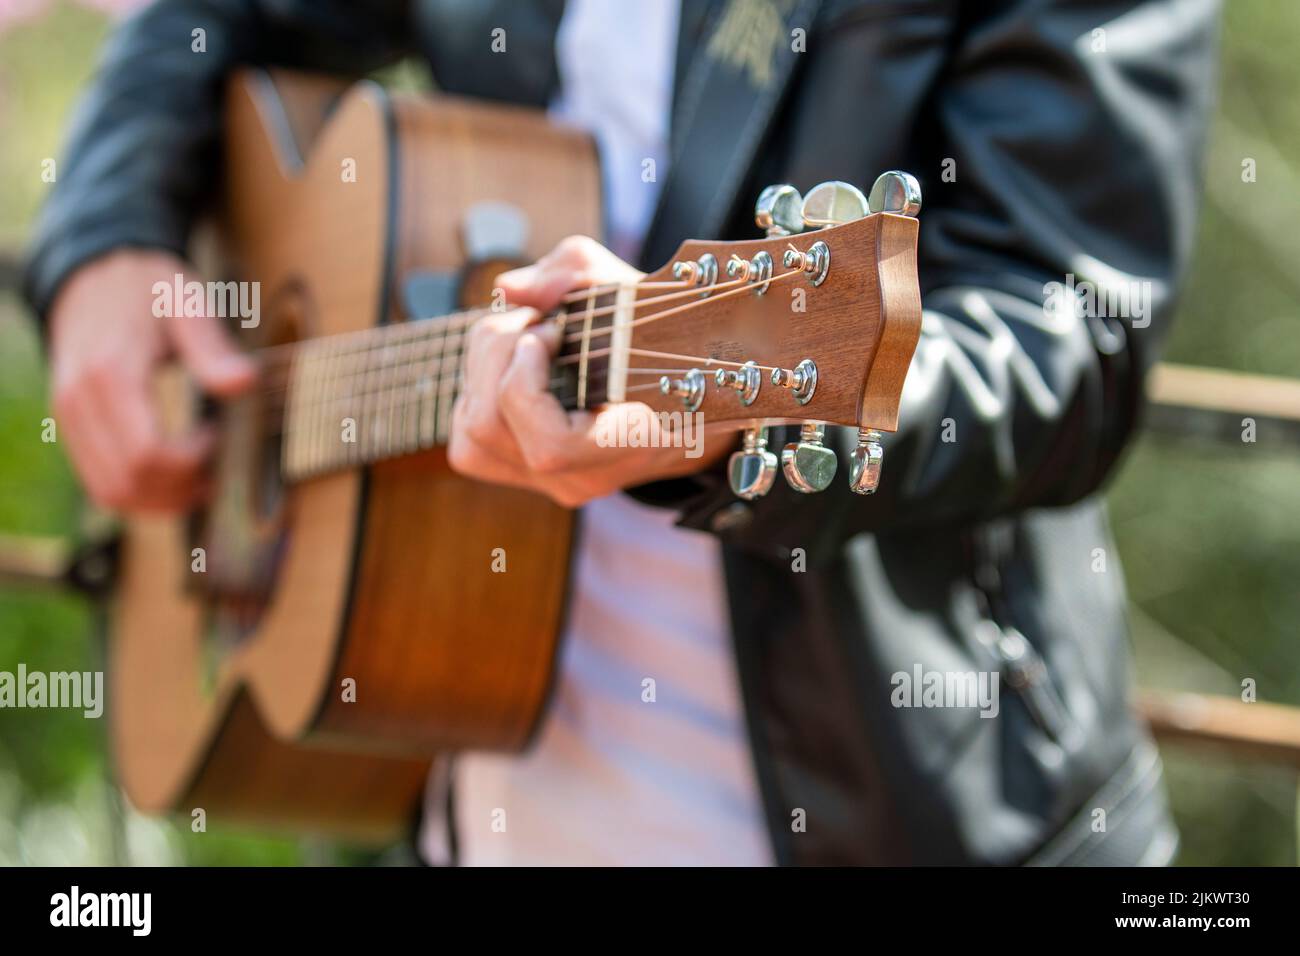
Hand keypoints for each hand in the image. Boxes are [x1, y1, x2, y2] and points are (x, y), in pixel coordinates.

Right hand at [48, 250, 256, 511]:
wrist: (94, 277)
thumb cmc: (148, 289)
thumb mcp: (187, 304)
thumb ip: (213, 347)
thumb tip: (246, 384)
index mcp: (110, 373)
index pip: (147, 452)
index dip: (192, 461)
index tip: (219, 435)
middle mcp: (78, 402)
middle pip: (130, 481)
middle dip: (182, 487)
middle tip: (219, 465)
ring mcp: (69, 419)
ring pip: (111, 493)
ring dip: (162, 500)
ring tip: (202, 477)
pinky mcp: (72, 430)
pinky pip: (100, 484)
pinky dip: (140, 494)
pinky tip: (176, 476)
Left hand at [447, 235, 728, 507]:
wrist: (680, 396)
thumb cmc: (658, 339)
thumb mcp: (632, 289)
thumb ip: (573, 273)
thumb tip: (508, 289)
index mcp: (631, 446)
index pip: (550, 447)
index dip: (524, 385)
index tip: (548, 332)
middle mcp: (584, 478)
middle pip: (489, 427)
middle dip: (496, 352)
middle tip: (536, 319)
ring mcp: (552, 484)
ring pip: (470, 435)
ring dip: (482, 366)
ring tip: (524, 336)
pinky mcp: (523, 476)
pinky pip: (468, 443)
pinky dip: (477, 391)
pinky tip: (513, 366)